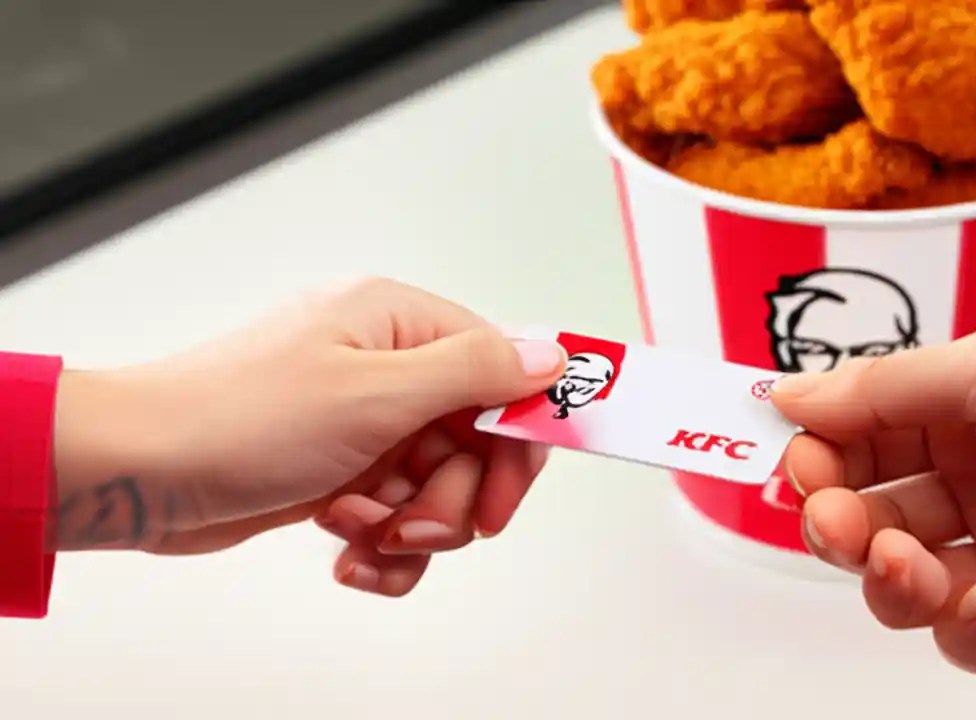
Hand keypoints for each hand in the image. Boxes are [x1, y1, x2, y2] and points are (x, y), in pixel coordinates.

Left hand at [52, 278, 566, 596]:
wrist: (136, 471)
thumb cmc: (235, 416)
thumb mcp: (374, 392)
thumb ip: (475, 372)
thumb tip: (551, 355)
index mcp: (399, 324)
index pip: (503, 374)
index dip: (517, 438)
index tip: (509, 492)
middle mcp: (388, 368)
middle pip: (478, 443)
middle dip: (454, 498)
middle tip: (416, 523)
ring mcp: (365, 423)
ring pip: (441, 488)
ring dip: (412, 526)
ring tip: (358, 528)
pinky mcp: (343, 472)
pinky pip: (399, 515)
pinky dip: (381, 544)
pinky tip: (345, 548)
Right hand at [770, 322, 975, 672]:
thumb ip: (884, 389)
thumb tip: (790, 393)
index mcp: (955, 411)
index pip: (851, 436)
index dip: (812, 451)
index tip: (791, 459)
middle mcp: (969, 480)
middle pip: (860, 512)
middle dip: (833, 518)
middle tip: (834, 516)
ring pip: (893, 580)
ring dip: (883, 574)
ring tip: (908, 562)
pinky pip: (957, 635)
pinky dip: (955, 621)